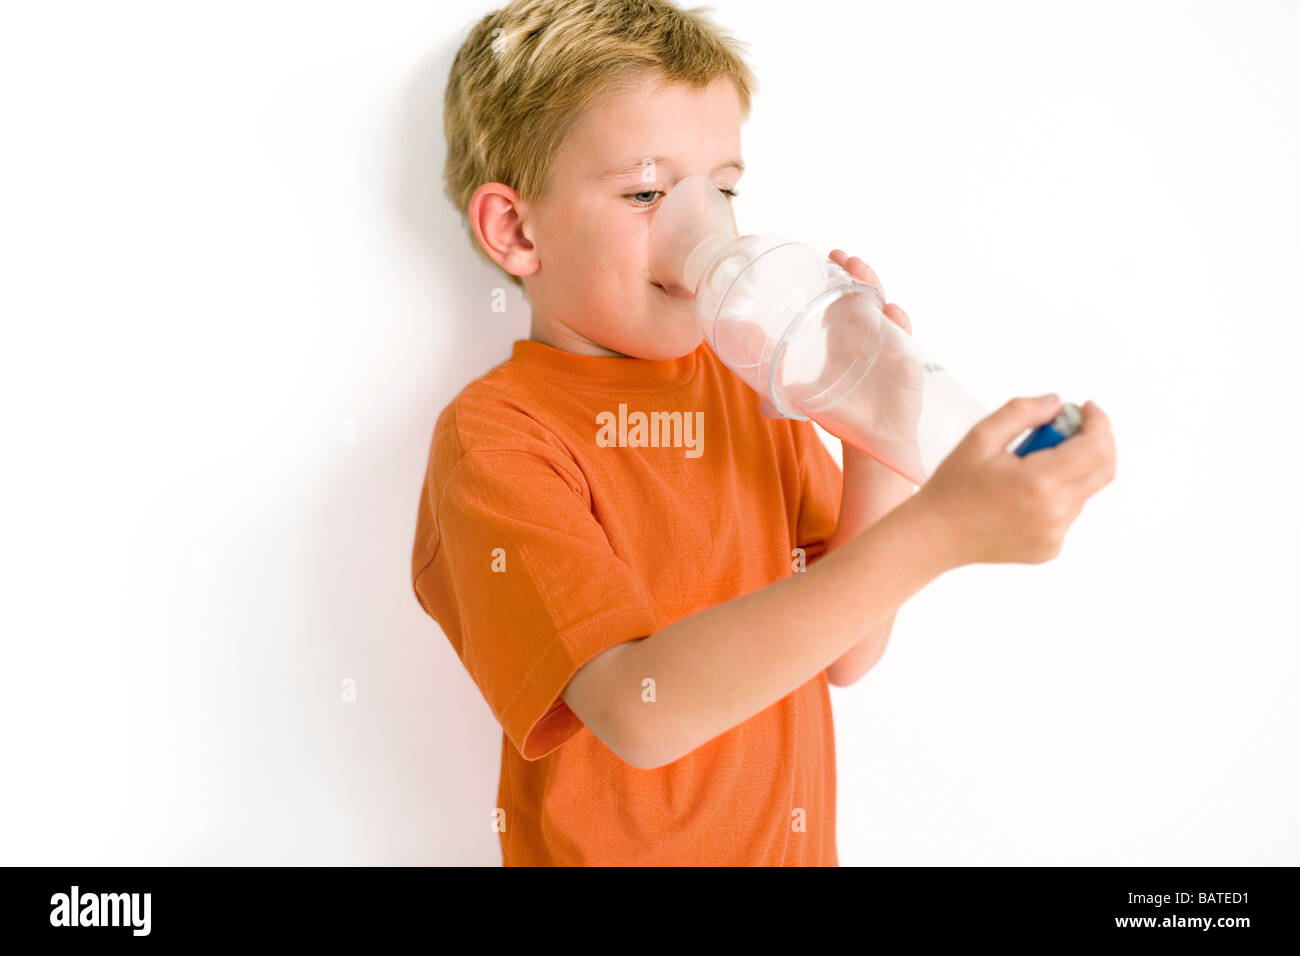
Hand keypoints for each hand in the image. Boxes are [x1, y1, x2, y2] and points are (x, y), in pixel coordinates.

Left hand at [760, 251, 923, 478]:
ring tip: (860, 271)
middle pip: (864, 295)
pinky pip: (904, 338)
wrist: (873, 437)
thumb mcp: (808, 397)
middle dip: (855, 273)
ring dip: (874, 287)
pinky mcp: (905, 361)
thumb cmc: (843, 411)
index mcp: (842, 338)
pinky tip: (893, 313)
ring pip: (884, 308)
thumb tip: (757, 402)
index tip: (826, 258)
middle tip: (842, 257)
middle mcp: (867, 335)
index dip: (835, 278)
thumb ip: (782, 395)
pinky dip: (900, 323)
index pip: (840, 299)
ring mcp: (888, 345)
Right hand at [908, 394, 1117, 567]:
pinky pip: (1068, 512)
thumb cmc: (952, 488)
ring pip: (1083, 490)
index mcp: (1039, 483)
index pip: (1096, 448)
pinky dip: (1056, 494)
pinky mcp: (1050, 548)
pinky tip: (1021, 494)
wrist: (934, 536)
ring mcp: (1054, 535)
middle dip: (1093, 441)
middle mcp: (1054, 513)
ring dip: (1069, 469)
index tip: (1085, 409)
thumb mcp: (980, 437)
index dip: (1097, 422)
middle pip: (1103, 470)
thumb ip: (1022, 412)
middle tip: (1064, 430)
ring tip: (1026, 468)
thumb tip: (1056, 404)